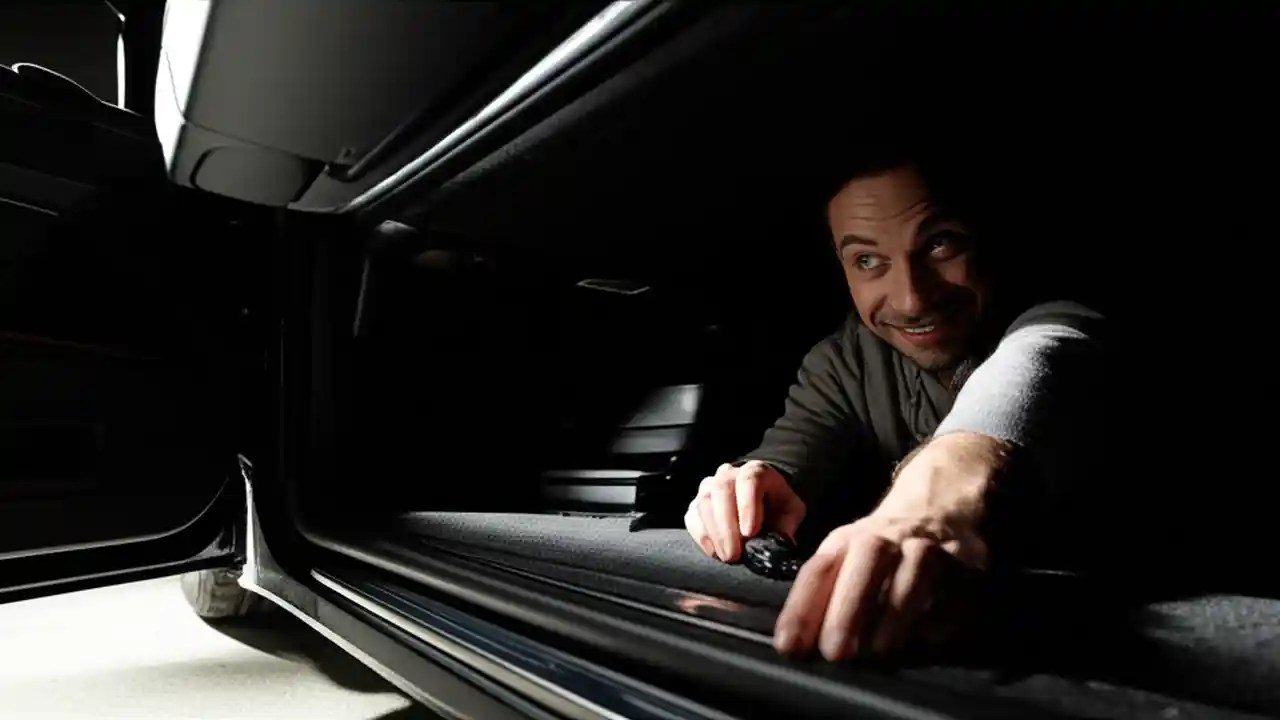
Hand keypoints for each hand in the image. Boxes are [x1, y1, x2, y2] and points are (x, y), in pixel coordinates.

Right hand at [684, 461, 806, 562]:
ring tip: (727, 556)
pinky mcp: (696, 503)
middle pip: (721, 491)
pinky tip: (714, 552)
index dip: (748, 506)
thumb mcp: (791, 511)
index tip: (751, 533)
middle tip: (734, 554)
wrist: (761, 499)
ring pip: (703, 504)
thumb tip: (783, 541)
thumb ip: (788, 523)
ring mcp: (708, 487)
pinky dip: (701, 536)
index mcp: (756, 471)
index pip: (749, 481)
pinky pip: (692, 517)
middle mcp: (728, 474)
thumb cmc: (777, 504)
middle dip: (726, 526)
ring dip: (714, 534)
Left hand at [773, 432, 1003, 659]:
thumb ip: (823, 595)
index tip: (788, 646)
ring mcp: (931, 547)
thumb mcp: (846, 559)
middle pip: (867, 561)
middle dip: (849, 607)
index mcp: (849, 540)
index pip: (820, 569)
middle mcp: (888, 538)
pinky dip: (942, 615)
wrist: (940, 504)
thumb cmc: (881, 548)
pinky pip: (956, 587)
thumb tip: (795, 644)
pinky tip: (926, 639)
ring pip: (916, 570)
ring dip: (896, 612)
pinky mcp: (968, 562)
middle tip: (836, 652)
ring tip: (880, 650)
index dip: (802, 607)